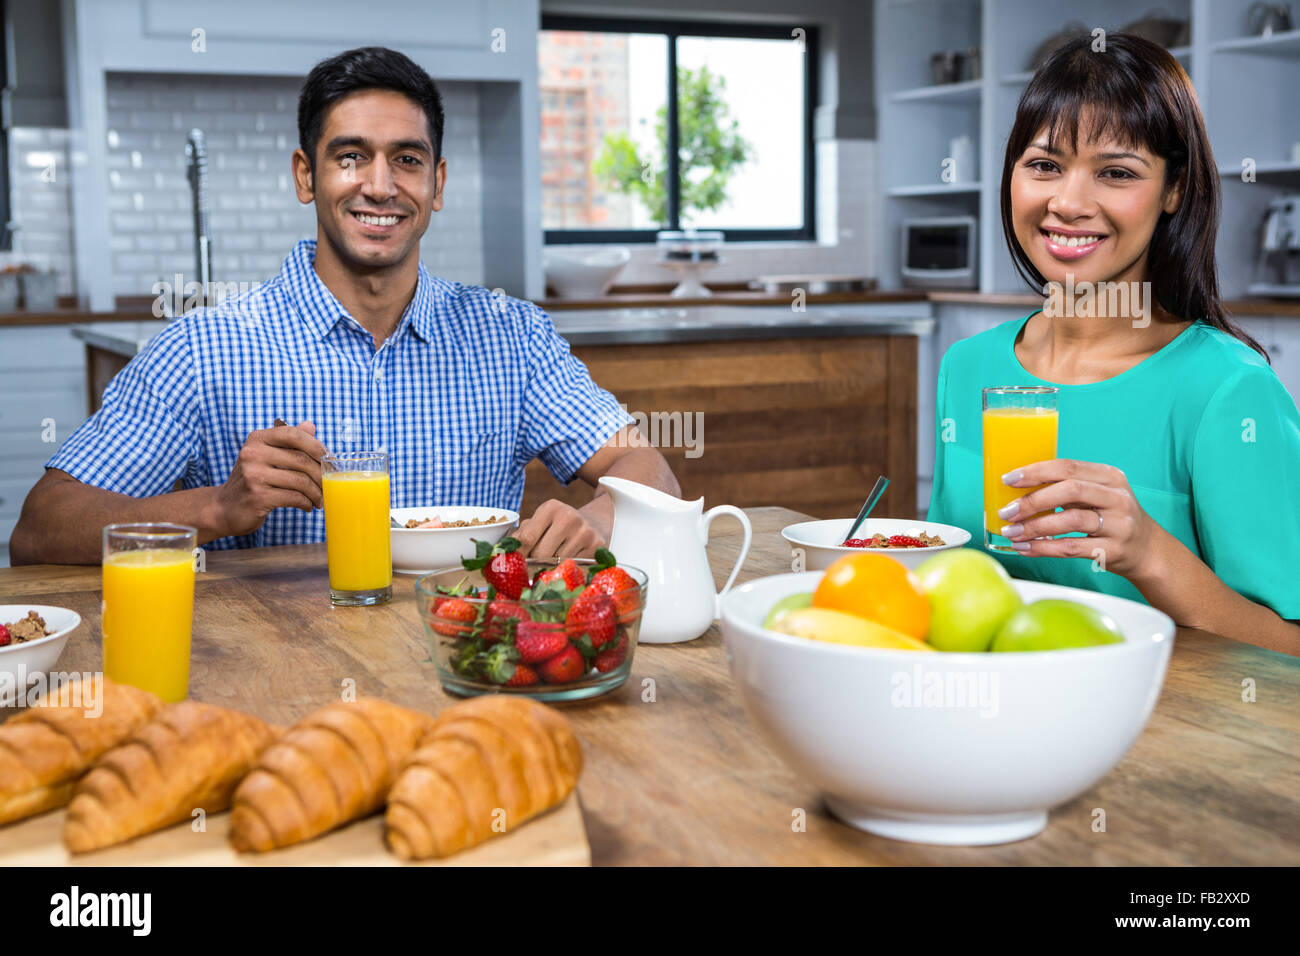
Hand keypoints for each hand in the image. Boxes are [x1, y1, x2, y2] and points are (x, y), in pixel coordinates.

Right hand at [211, 421, 328, 536]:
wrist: (225, 508)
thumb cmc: (253, 479)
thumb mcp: (267, 455)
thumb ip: (288, 441)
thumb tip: (311, 425)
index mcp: (257, 439)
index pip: (294, 434)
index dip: (317, 446)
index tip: (329, 459)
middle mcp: (252, 453)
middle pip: (301, 460)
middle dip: (322, 475)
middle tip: (329, 484)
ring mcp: (253, 475)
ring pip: (301, 481)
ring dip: (316, 493)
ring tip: (320, 499)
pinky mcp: (257, 497)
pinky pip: (294, 498)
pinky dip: (306, 503)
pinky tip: (308, 506)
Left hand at [514, 499, 605, 559]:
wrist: (593, 523)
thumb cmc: (558, 526)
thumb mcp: (540, 522)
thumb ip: (522, 535)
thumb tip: (504, 551)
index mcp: (551, 508)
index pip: (528, 538)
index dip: (518, 554)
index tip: (513, 564)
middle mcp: (569, 517)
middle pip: (541, 554)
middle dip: (535, 562)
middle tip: (533, 566)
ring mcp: (585, 532)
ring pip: (557, 563)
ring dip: (551, 566)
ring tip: (553, 560)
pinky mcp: (597, 546)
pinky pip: (573, 567)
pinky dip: (567, 568)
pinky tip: (568, 560)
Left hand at [996, 458, 1155, 576]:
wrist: (1147, 550)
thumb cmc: (1110, 517)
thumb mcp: (1097, 494)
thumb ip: (1066, 487)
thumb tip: (1017, 489)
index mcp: (1109, 476)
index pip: (1068, 467)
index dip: (1035, 472)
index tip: (1008, 479)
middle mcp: (1116, 497)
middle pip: (1070, 490)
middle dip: (1033, 500)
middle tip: (1007, 511)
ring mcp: (1118, 524)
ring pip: (1070, 520)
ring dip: (1034, 527)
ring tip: (1011, 531)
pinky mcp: (1113, 550)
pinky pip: (1071, 548)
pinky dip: (1043, 548)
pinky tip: (1024, 548)